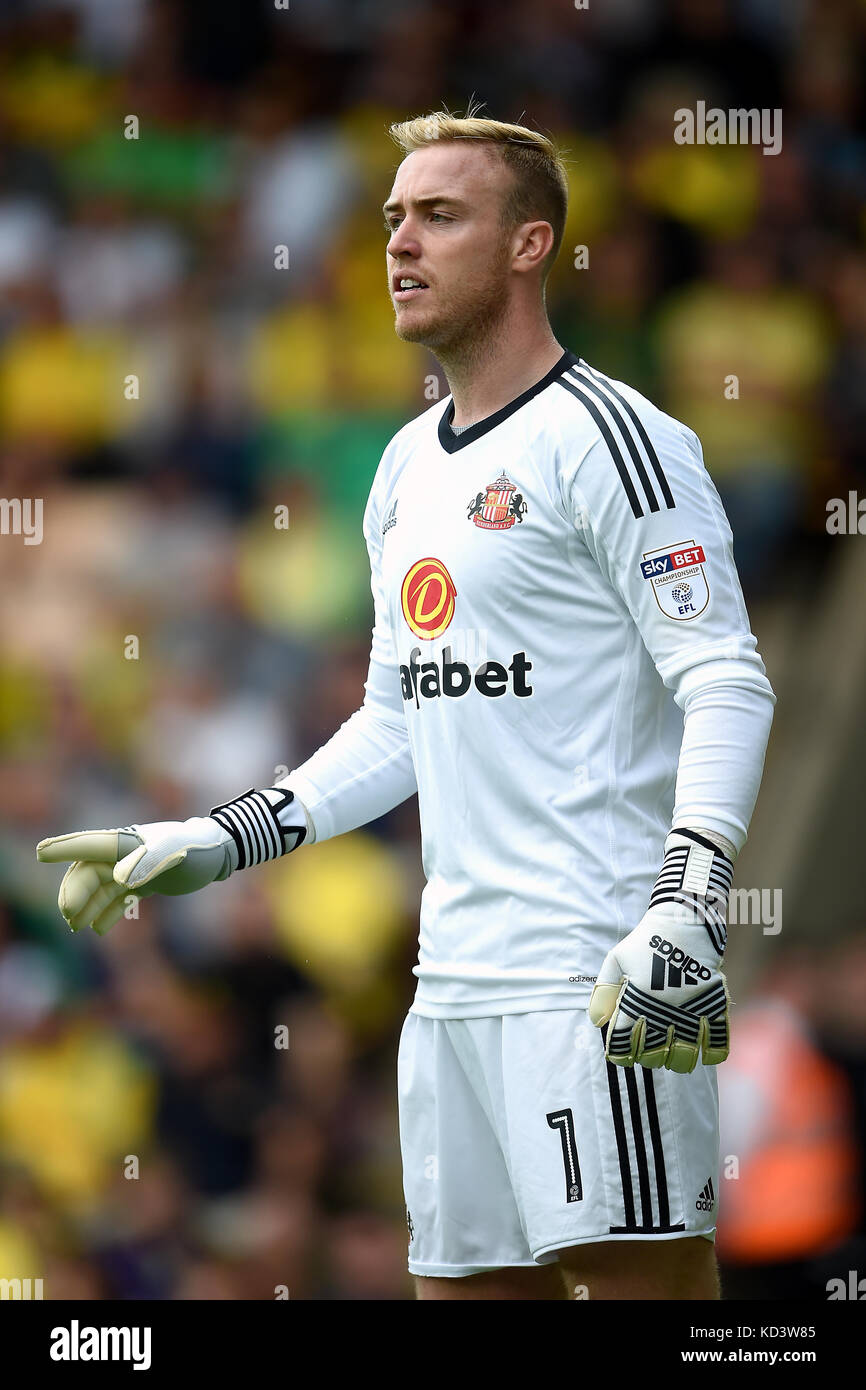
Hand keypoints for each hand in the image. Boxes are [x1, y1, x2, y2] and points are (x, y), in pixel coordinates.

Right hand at [36, 817, 234, 934]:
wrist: (219, 853)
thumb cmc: (196, 849)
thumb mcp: (174, 856)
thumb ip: (147, 864)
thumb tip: (120, 879)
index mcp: (127, 841)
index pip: (90, 845)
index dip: (64, 849)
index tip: (41, 853)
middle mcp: (126, 853)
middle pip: (89, 872)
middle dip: (75, 892)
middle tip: (70, 916)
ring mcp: (134, 867)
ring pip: (101, 887)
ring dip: (87, 905)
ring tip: (76, 925)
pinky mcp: (146, 880)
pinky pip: (119, 897)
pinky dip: (108, 912)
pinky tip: (99, 929)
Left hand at [588, 903, 729, 1072]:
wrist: (683, 919)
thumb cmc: (645, 940)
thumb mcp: (616, 959)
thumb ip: (605, 991)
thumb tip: (596, 1021)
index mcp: (636, 999)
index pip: (622, 1042)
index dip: (619, 1054)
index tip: (621, 1056)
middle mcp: (663, 1009)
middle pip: (653, 1054)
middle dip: (647, 1059)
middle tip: (647, 1053)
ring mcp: (690, 1008)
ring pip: (683, 1055)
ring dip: (676, 1061)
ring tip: (673, 1057)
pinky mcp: (713, 1003)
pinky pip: (717, 1040)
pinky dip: (711, 1054)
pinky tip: (703, 1056)